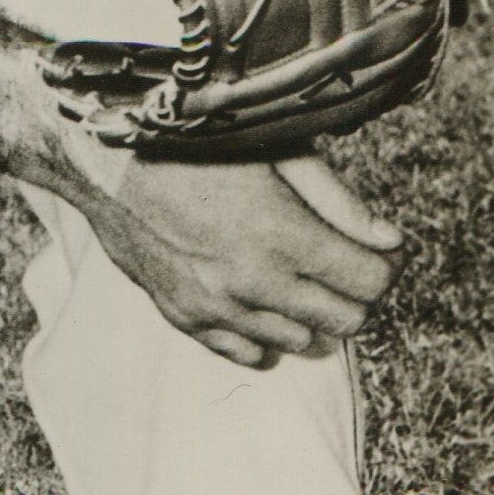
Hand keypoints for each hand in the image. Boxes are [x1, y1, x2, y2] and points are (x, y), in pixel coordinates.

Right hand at [84, 150, 402, 371]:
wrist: (104, 160)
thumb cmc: (194, 143)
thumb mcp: (274, 152)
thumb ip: (337, 200)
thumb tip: (390, 240)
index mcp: (282, 233)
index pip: (371, 281)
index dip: (387, 265)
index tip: (379, 248)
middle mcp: (253, 282)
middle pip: (345, 320)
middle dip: (357, 291)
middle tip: (343, 259)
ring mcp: (216, 306)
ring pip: (300, 341)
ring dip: (311, 311)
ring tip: (296, 270)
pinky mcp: (184, 317)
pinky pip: (245, 351)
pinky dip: (265, 334)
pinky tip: (262, 300)